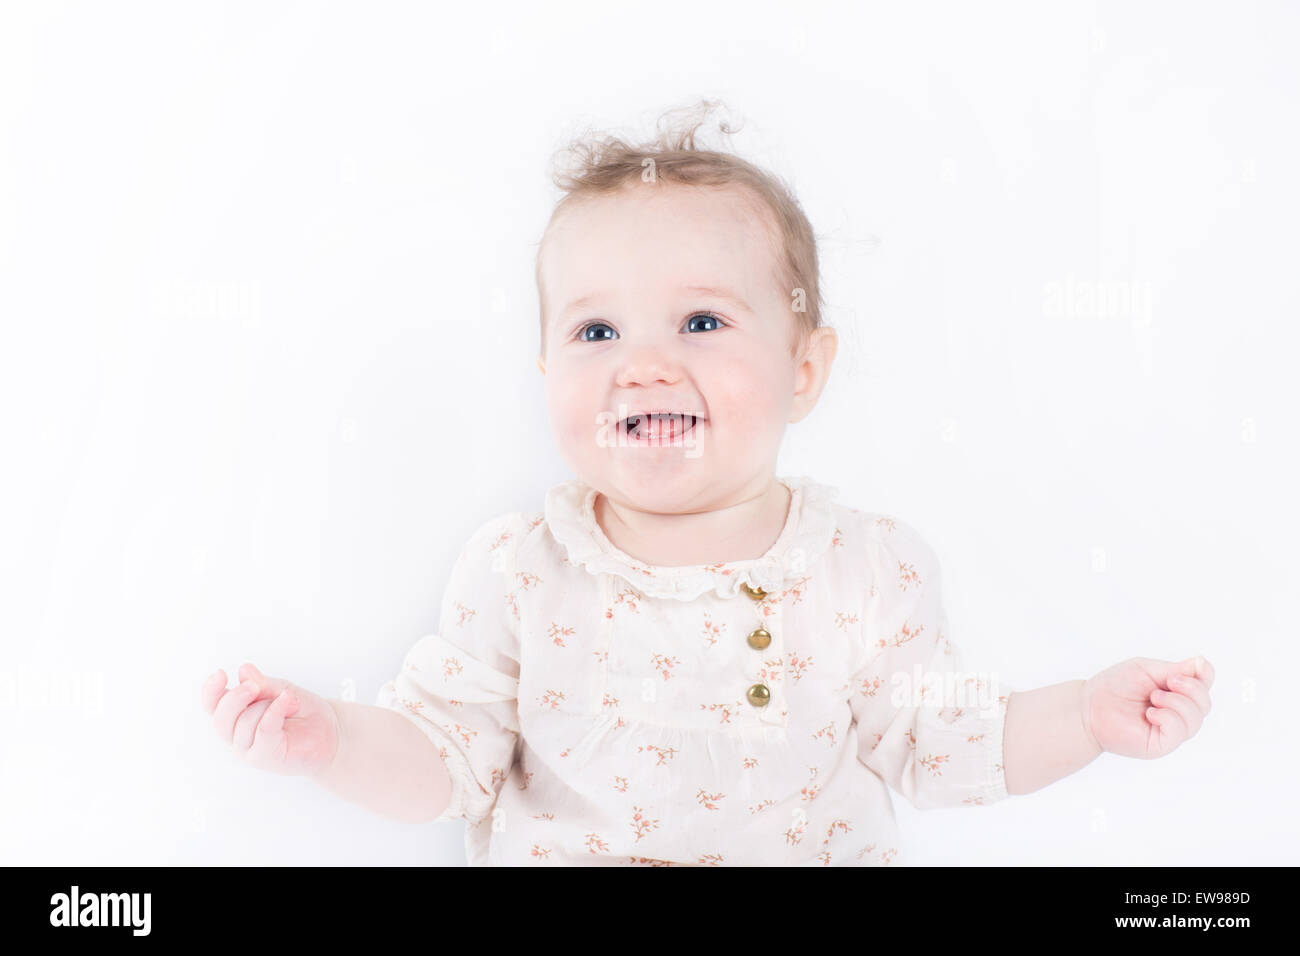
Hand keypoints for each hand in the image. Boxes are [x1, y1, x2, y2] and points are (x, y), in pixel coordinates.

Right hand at [200, 663, 341, 776]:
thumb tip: (244, 670)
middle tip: (255, 686)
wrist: (330, 731)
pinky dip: (274, 713)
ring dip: (268, 705)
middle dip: (236, 697)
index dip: (211, 691)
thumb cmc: (302, 711)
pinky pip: (263, 731)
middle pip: (221, 717)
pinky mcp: (265, 758)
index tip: (221, 674)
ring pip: (244, 722)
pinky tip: (288, 703)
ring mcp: (249, 749)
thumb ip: (263, 684)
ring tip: (290, 701)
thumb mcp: (282, 689)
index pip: (213, 705)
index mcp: (236, 715)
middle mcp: (237, 734)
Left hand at [1081, 656, 1213, 758]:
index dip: (1204, 675)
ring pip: (1196, 718)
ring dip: (1177, 702)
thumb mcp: (1146, 670)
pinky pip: (1179, 731)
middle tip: (1168, 682)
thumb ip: (1175, 669)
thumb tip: (1202, 663)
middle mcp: (1177, 713)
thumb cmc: (1114, 686)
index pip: (1203, 685)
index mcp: (1175, 692)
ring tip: (1153, 697)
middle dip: (1191, 688)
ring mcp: (1170, 730)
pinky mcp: (1162, 744)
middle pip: (1204, 703)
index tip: (1192, 666)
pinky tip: (1150, 713)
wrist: (1089, 706)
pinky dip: (1168, 717)